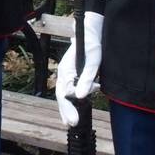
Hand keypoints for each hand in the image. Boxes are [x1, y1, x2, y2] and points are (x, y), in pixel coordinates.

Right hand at [55, 12, 103, 127]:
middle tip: (71, 124)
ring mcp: (68, 73)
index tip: (74, 121)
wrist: (92, 30)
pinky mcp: (74, 74)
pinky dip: (73, 99)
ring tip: (72, 119)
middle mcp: (64, 73)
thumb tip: (80, 97)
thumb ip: (87, 79)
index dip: (67, 108)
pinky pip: (70, 89)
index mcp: (65, 71)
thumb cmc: (92, 43)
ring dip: (69, 106)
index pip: (63, 94)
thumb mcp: (93, 62)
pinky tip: (79, 105)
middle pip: (61, 95)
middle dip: (66, 111)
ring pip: (65, 93)